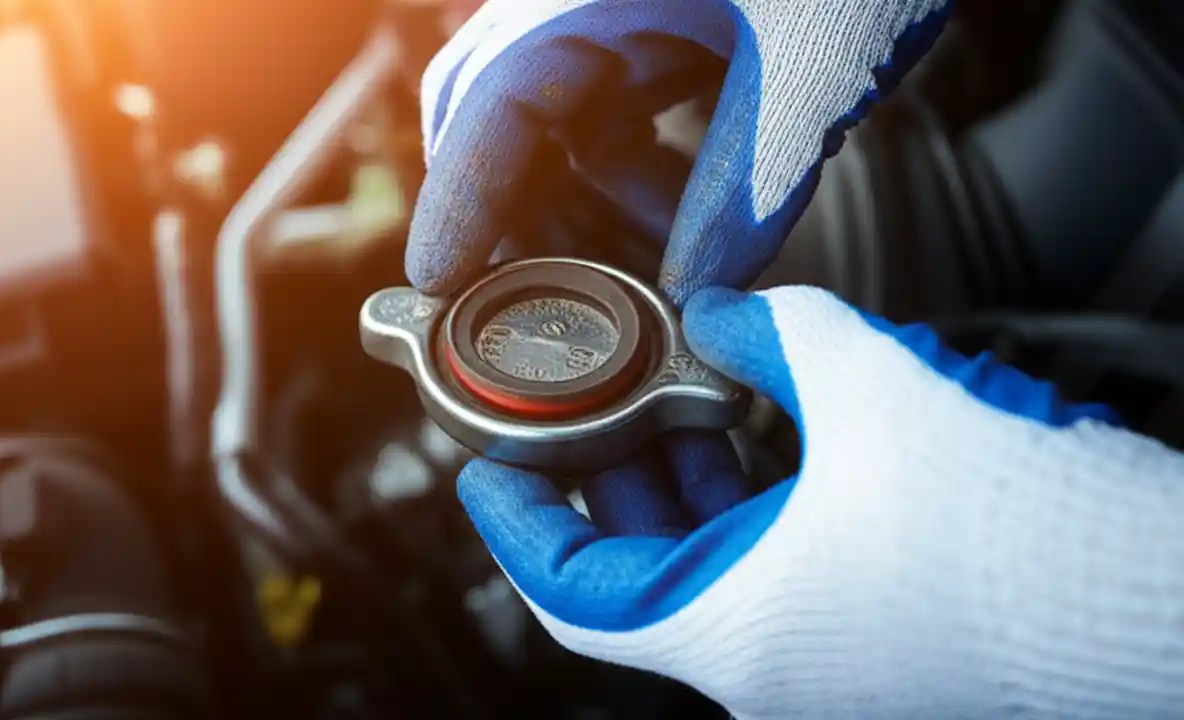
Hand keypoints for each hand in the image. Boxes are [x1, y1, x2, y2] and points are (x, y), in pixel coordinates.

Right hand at [406, 0, 952, 303]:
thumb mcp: (815, 63)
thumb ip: (751, 181)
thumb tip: (697, 296)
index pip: (490, 98)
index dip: (459, 198)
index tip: (434, 282)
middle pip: (494, 110)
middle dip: (506, 206)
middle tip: (522, 295)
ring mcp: (615, 9)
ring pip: (553, 121)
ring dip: (583, 202)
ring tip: (639, 267)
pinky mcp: (654, 25)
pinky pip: (609, 111)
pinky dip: (630, 175)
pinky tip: (680, 213)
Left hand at [458, 286, 1183, 717]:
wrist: (1154, 603)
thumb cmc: (1017, 529)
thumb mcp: (870, 384)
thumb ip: (772, 334)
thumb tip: (723, 313)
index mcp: (734, 629)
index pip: (570, 593)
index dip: (515, 521)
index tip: (489, 466)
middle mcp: (771, 669)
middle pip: (641, 574)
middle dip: (615, 477)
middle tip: (603, 403)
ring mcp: (828, 666)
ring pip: (717, 572)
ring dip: (693, 485)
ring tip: (689, 400)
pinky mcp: (882, 645)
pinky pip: (782, 576)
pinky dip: (758, 507)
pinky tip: (775, 434)